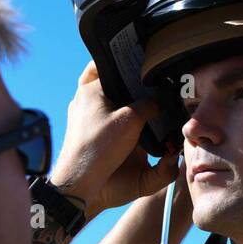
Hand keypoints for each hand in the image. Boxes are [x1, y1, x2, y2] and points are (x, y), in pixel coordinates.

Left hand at [49, 61, 179, 220]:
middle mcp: (83, 100)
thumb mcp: (131, 121)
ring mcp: (83, 118)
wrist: (80, 182)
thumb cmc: (100, 148)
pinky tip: (136, 126)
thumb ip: (149, 105)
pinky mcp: (87, 135)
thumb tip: (162, 98)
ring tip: (145, 103)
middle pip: (106, 82)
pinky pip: (106, 120)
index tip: (141, 61)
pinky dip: (119, 120)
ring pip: (107, 102)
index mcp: (90, 89)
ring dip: (123, 102)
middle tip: (146, 82)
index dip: (123, 61)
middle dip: (124, 82)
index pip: (106, 64)